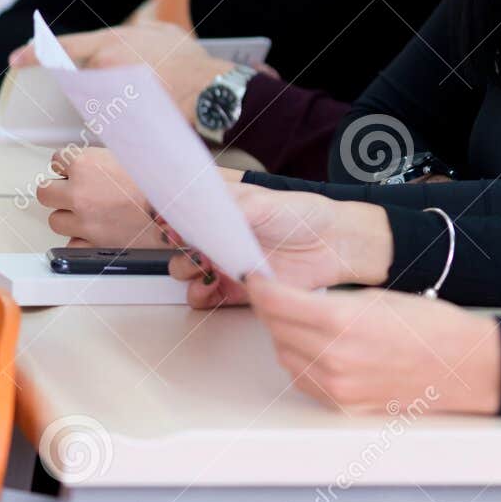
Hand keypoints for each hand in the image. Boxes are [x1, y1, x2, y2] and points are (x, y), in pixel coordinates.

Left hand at [9, 22, 237, 123]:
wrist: (210, 92)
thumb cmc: (192, 62)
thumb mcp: (165, 32)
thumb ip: (137, 32)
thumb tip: (125, 37)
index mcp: (111, 42)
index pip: (62, 47)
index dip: (34, 54)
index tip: (15, 60)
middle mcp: (104, 66)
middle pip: (81, 80)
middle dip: (98, 86)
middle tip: (128, 89)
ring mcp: (109, 95)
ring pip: (95, 102)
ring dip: (112, 104)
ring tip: (146, 100)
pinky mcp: (118, 120)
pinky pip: (108, 121)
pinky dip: (120, 119)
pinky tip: (144, 115)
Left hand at [36, 147, 159, 247]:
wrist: (180, 211)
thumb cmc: (162, 184)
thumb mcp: (133, 155)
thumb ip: (106, 159)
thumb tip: (97, 160)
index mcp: (86, 165)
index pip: (57, 159)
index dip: (69, 165)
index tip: (76, 169)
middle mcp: (80, 193)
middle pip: (45, 192)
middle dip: (59, 191)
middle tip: (75, 191)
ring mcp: (84, 221)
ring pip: (56, 220)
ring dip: (69, 216)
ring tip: (91, 213)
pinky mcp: (93, 244)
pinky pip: (72, 244)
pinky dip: (81, 240)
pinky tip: (96, 232)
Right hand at [169, 183, 392, 305]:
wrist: (332, 245)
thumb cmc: (303, 215)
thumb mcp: (267, 203)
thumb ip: (236, 209)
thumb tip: (209, 213)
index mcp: (221, 210)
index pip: (182, 210)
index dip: (169, 214)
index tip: (168, 218)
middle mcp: (218, 237)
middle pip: (177, 243)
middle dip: (175, 244)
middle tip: (187, 243)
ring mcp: (224, 263)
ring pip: (185, 271)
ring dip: (186, 270)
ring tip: (204, 265)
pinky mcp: (233, 289)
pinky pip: (204, 298)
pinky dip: (200, 294)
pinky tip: (211, 286)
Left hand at [248, 279, 500, 414]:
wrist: (463, 368)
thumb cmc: (431, 328)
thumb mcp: (376, 298)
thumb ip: (330, 302)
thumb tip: (297, 301)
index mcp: (342, 322)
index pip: (278, 303)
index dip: (260, 286)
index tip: (255, 276)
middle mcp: (334, 359)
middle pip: (276, 329)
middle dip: (270, 308)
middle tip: (271, 293)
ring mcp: (336, 387)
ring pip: (284, 356)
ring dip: (282, 335)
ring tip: (296, 318)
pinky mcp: (342, 405)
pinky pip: (303, 380)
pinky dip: (299, 361)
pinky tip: (311, 346)